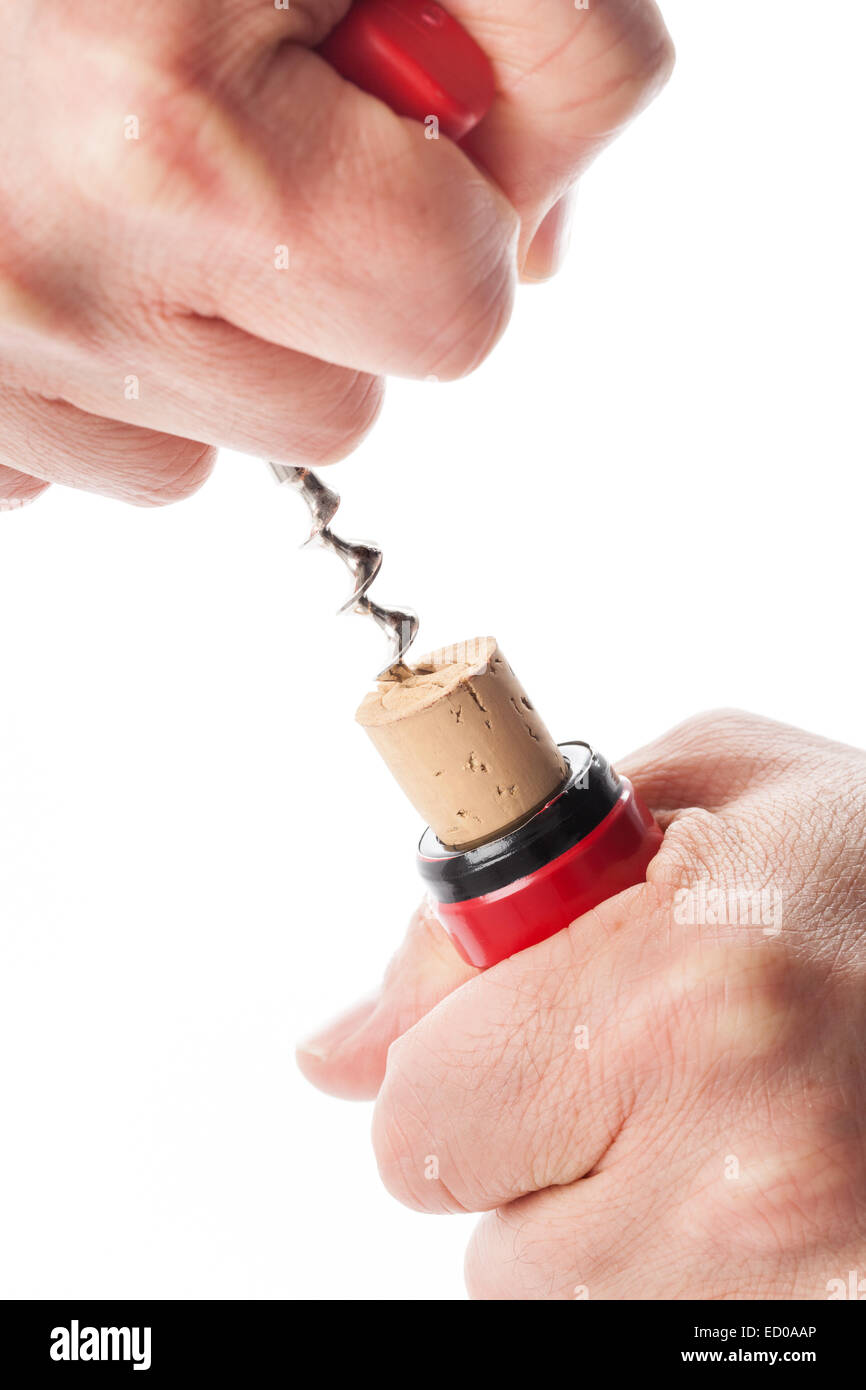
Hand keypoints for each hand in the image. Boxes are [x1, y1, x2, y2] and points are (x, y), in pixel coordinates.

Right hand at [0, 0, 672, 507]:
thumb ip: (535, 37)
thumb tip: (540, 250)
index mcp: (180, 134)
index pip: (455, 311)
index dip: (458, 224)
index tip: (387, 138)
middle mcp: (61, 276)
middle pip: (342, 414)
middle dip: (333, 299)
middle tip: (250, 160)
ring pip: (221, 452)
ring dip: (223, 345)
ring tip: (148, 197)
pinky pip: (110, 461)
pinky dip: (121, 381)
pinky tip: (83, 253)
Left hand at [299, 711, 865, 1298]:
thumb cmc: (862, 855)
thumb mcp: (682, 795)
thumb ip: (478, 914)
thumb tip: (332, 1053)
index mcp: (681, 987)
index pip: (421, 1115)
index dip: (441, 1064)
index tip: (496, 1023)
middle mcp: (737, 1150)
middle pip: (478, 1233)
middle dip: (509, 1136)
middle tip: (608, 1052)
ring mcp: (793, 1262)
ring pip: (553, 1292)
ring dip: (580, 1203)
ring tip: (684, 1100)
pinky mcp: (826, 1309)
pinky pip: (644, 1316)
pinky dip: (653, 1248)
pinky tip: (725, 1157)